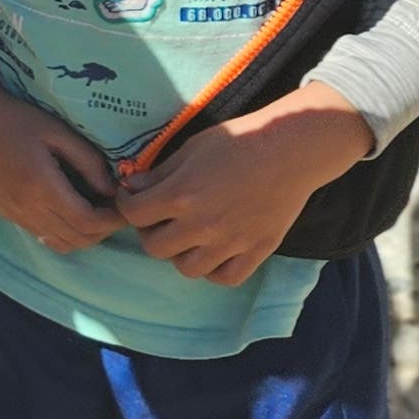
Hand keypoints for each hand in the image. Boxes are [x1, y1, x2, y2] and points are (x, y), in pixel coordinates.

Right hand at [0, 43, 123, 255]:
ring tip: (93, 210)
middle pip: (78, 239)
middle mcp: (27, 208)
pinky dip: (63, 232)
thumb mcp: (58, 132)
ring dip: (84, 234)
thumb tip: (112, 190)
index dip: (113, 220)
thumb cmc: (16, 118)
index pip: (88, 222)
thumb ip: (89, 162)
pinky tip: (68, 209)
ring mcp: (15, 214)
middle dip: (103, 229)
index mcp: (42, 186)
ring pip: (61, 243)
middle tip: (113, 208)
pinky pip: (43, 235)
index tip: (124, 205)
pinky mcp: (7, 213)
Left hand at [127, 84, 370, 288]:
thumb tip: (132, 187)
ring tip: (188, 236)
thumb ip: (159, 173)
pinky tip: (214, 251)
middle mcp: (203, 224)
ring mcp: (231, 242)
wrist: (290, 150)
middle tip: (160, 218)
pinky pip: (225, 277)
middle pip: (155, 248)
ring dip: (180, 253)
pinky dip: (214, 269)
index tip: (134, 197)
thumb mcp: (191, 149)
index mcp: (181, 194)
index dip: (128, 204)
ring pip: (187, 269)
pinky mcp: (257, 251)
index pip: (134, 215)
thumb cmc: (239, 141)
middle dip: (151, 231)